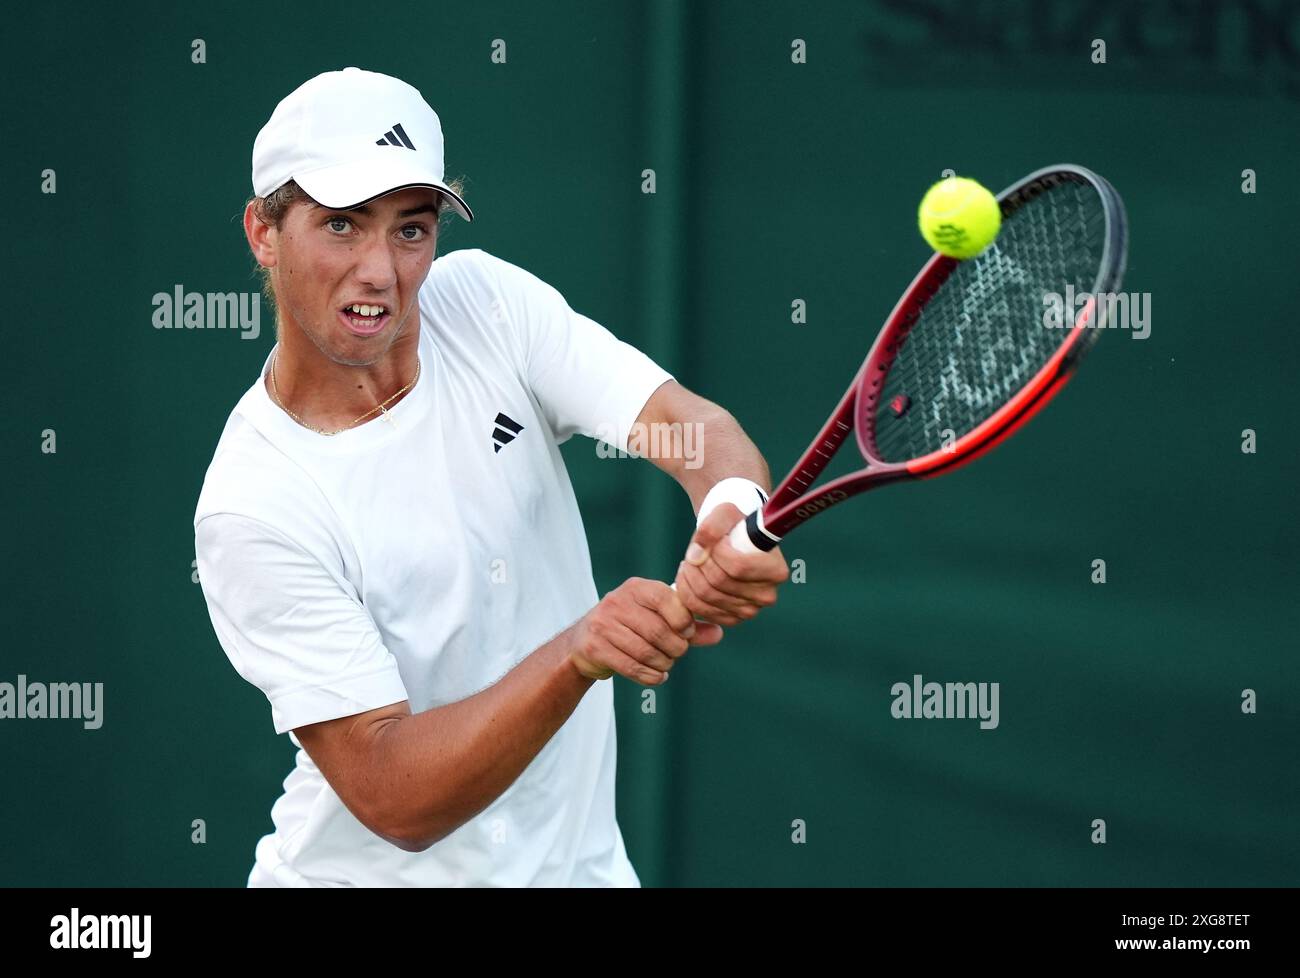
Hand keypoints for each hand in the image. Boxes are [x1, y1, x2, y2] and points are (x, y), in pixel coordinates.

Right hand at [567, 577, 723, 684]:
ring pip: (646, 652)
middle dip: (676, 648)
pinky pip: (632, 667)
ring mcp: (603, 624)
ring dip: (664, 664)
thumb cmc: (630, 627)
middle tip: (677, 653)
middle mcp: (617, 601)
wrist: (584, 641)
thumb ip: (689, 626)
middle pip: (659, 631)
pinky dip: (651, 676)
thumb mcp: (658, 618)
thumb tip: (718, 633)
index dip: (683, 620)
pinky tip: (657, 676)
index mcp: (636, 588)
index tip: (687, 633)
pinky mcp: (595, 647)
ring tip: (666, 664)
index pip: (667, 599)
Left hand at [673, 503, 788, 625]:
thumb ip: (712, 527)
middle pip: (719, 582)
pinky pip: (701, 610)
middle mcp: (767, 595)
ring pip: (706, 597)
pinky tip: (690, 578)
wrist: (735, 545)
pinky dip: (687, 593)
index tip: (713, 541)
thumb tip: (695, 555)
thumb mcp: (726, 514)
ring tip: (689, 563)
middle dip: (698, 564)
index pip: (738, 566)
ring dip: (689, 577)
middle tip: (692, 552)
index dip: (716, 552)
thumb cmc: (735, 527)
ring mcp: (750, 610)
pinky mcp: (732, 619)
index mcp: (775, 570)